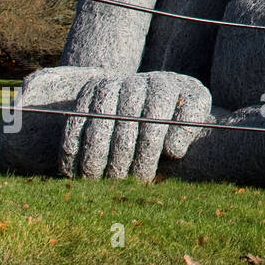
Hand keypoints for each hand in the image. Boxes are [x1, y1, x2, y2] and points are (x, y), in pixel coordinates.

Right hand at [59, 72, 211, 180]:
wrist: (153, 90)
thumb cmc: (177, 109)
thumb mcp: (194, 110)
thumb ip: (189, 126)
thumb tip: (173, 149)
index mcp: (166, 86)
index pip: (154, 122)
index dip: (147, 153)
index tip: (144, 177)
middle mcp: (137, 82)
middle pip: (124, 125)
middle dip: (121, 159)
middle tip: (118, 182)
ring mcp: (111, 84)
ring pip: (98, 124)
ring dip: (94, 156)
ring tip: (94, 180)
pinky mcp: (90, 91)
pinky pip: (76, 121)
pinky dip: (71, 147)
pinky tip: (70, 169)